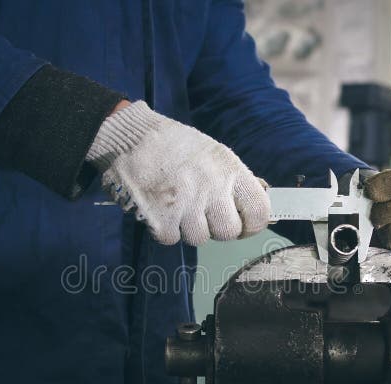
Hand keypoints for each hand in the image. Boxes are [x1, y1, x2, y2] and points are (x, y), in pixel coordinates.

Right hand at [86, 101, 269, 245]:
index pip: (260, 211)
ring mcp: (186, 205)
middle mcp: (212, 188)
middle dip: (218, 229)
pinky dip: (165, 229)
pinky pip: (172, 239)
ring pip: (200, 238)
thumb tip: (258, 205)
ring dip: (189, 228)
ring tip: (178, 206)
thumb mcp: (213, 153)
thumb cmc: (174, 146)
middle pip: (229, 232)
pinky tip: (161, 208)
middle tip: (205, 216)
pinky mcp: (162, 219)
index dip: (252, 224)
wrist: (131, 137)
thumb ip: (233, 180)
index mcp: (229, 170)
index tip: (243, 224)